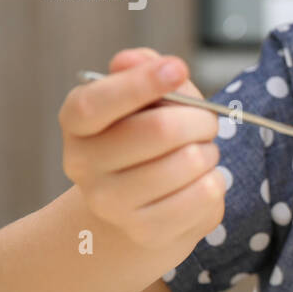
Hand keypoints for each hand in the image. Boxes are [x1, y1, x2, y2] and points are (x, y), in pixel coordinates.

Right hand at [59, 48, 225, 250]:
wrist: (136, 206)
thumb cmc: (144, 138)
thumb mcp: (142, 97)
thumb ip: (142, 69)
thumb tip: (134, 60)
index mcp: (77, 123)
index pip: (95, 104)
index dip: (140, 83)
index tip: (177, 67)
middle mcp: (83, 165)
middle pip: (160, 130)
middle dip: (200, 119)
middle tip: (206, 123)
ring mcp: (111, 203)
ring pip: (189, 162)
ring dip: (209, 152)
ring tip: (199, 154)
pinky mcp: (146, 231)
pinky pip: (204, 196)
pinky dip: (215, 182)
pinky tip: (201, 181)